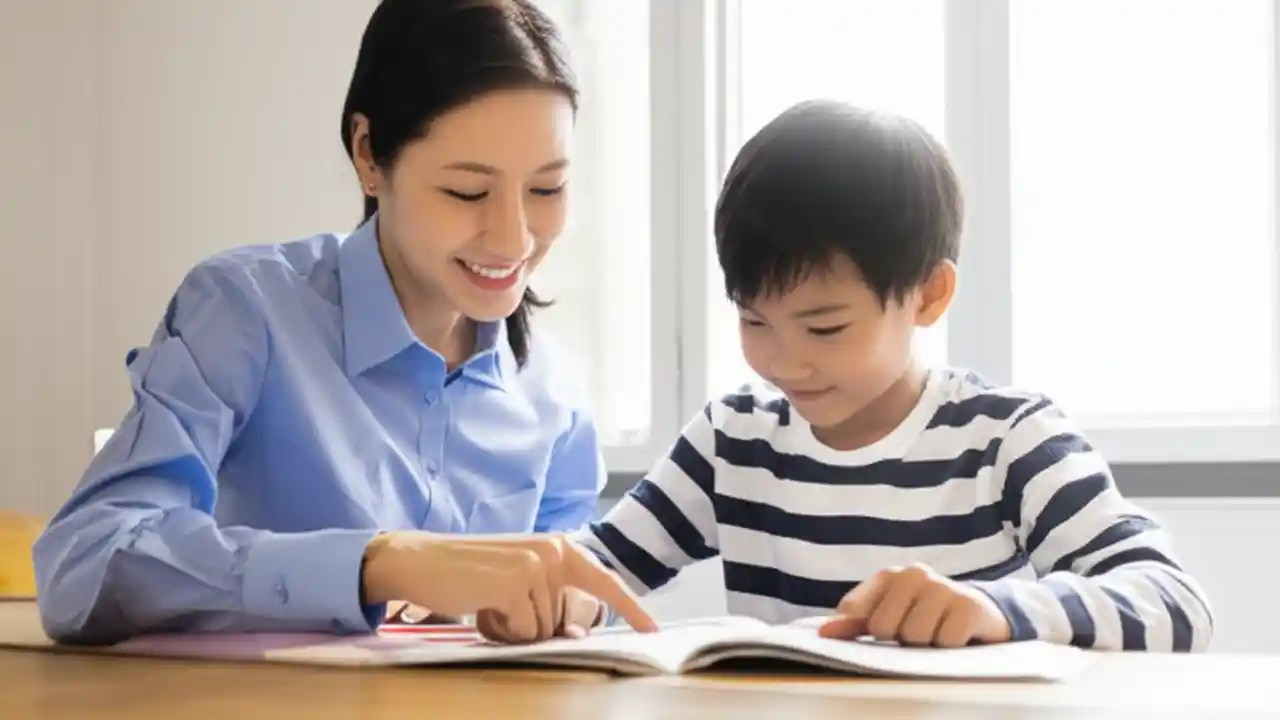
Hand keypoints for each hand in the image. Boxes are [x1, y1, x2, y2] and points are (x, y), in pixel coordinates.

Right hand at [362, 532, 653, 642]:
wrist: (421, 560)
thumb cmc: (469, 574)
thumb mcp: (518, 583)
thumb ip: (551, 601)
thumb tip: (576, 632)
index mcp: (560, 547)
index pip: (604, 581)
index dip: (630, 608)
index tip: (653, 629)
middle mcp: (554, 551)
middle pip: (564, 619)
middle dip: (533, 627)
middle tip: (499, 604)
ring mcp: (537, 565)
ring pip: (543, 630)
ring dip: (513, 628)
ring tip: (487, 602)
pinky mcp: (517, 582)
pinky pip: (524, 631)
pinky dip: (501, 629)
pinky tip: (481, 606)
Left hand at [818, 564, 1010, 647]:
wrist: (980, 612)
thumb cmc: (924, 614)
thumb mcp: (888, 614)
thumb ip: (855, 622)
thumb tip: (825, 633)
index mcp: (889, 575)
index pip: (854, 611)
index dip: (862, 630)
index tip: (876, 633)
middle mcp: (914, 574)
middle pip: (883, 628)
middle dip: (899, 639)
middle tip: (916, 632)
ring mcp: (943, 587)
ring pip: (914, 637)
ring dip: (925, 646)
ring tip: (936, 632)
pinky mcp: (968, 605)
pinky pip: (944, 642)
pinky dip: (948, 647)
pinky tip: (955, 634)